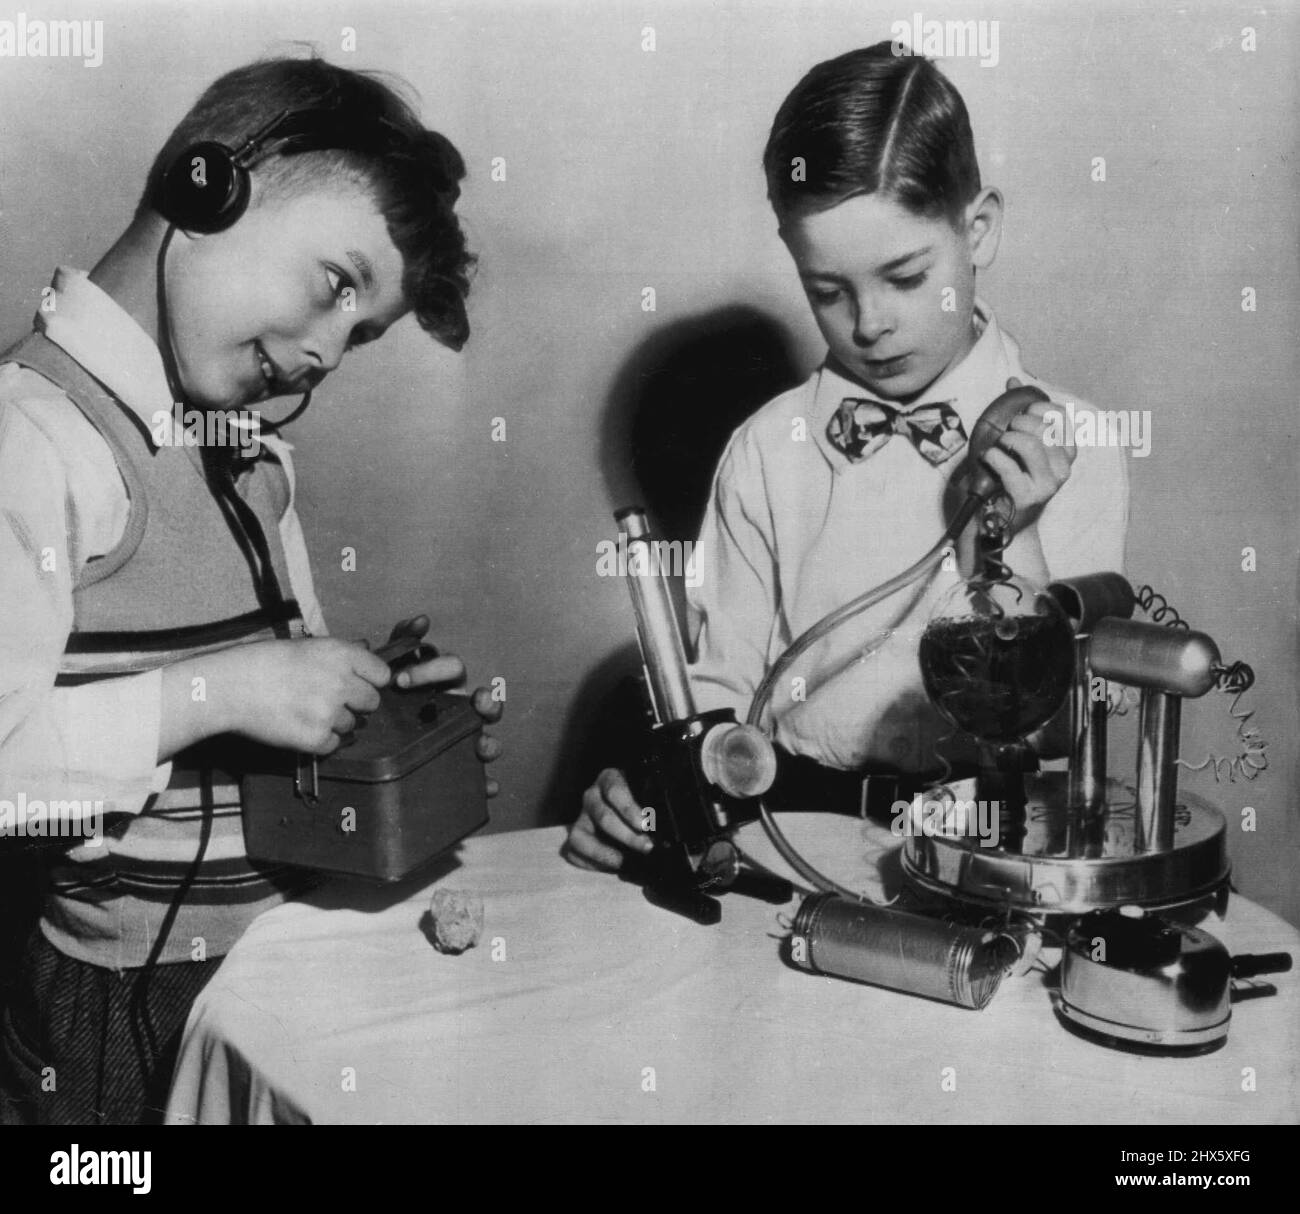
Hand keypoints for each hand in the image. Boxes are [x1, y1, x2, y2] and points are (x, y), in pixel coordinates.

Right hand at [215, 637, 390, 754]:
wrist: (230, 687)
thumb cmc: (264, 661)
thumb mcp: (307, 647)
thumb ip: (339, 656)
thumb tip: (365, 658)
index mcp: (341, 655)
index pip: (382, 674)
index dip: (371, 680)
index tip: (358, 683)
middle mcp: (342, 683)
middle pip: (372, 702)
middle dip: (356, 703)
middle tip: (331, 701)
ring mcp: (330, 712)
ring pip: (352, 725)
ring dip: (335, 722)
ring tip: (306, 712)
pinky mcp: (316, 738)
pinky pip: (333, 744)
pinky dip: (320, 741)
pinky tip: (300, 727)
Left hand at [386, 613, 503, 796]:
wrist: (379, 738)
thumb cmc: (395, 699)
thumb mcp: (394, 669)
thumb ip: (402, 641)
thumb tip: (421, 620)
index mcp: (444, 684)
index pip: (451, 668)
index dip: (433, 670)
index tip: (402, 680)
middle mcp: (461, 709)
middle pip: (485, 702)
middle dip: (487, 701)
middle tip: (475, 701)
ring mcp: (465, 737)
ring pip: (488, 738)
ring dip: (491, 741)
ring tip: (482, 745)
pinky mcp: (460, 766)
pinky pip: (479, 777)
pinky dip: (487, 783)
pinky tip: (487, 788)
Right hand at [563, 768, 654, 871]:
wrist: (629, 814)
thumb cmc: (643, 803)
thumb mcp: (650, 796)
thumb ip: (656, 805)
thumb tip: (667, 827)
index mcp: (611, 779)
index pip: (614, 789)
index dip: (629, 809)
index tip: (645, 824)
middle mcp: (592, 796)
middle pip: (602, 816)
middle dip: (627, 836)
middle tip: (647, 847)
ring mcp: (581, 818)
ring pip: (582, 836)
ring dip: (607, 854)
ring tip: (628, 863)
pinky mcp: (576, 838)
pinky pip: (575, 852)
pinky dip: (593, 863)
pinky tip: (615, 866)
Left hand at [978, 377, 1076, 534]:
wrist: (1003, 522)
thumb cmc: (1009, 479)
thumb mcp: (1017, 444)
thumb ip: (1019, 412)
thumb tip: (1014, 381)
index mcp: (1064, 452)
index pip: (1063, 418)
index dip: (1043, 407)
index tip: (1025, 408)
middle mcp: (1063, 468)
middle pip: (1046, 429)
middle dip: (1022, 422)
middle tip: (1007, 430)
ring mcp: (1048, 484)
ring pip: (1032, 446)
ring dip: (1009, 438)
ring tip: (999, 444)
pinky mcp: (1029, 497)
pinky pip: (1010, 467)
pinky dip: (995, 457)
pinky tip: (989, 458)